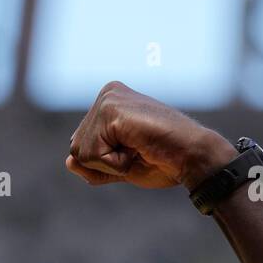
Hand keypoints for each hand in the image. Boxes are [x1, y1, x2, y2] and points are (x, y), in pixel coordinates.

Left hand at [65, 81, 235, 190]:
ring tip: (140, 148)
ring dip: (111, 164)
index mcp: (108, 103)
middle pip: (76, 149)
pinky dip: (115, 164)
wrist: (193, 158)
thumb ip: (92, 165)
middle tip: (139, 151)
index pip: (81, 147)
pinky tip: (138, 148)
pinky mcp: (112, 110)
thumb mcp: (119, 167)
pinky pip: (93, 155)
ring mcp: (108, 99)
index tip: (136, 151)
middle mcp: (106, 95)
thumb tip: (68, 162)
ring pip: (81, 153)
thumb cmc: (164, 161)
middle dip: (105, 163)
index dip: (106, 162)